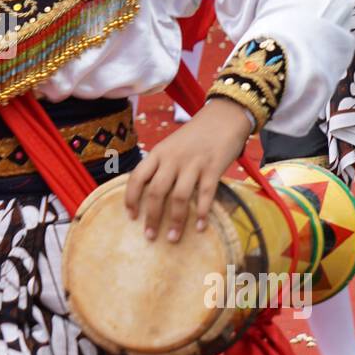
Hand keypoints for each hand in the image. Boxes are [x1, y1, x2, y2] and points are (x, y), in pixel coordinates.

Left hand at [124, 98, 250, 241]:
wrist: (223, 117)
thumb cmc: (195, 135)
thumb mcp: (171, 146)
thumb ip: (160, 166)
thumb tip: (148, 194)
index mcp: (158, 153)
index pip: (137, 177)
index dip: (131, 199)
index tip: (131, 217)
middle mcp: (172, 159)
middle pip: (156, 192)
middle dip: (152, 217)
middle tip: (150, 236)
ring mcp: (193, 163)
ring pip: (179, 197)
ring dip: (176, 221)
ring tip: (173, 237)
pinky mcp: (213, 168)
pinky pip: (205, 194)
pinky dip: (202, 212)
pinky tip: (200, 227)